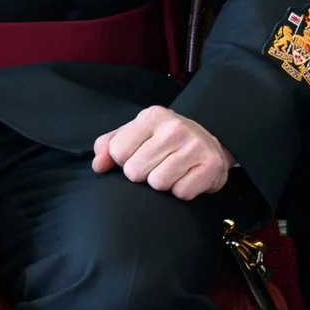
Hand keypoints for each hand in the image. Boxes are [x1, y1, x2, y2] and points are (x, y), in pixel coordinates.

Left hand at [92, 106, 231, 199]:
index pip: (117, 152)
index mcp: (152, 117)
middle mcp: (174, 128)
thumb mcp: (136, 134)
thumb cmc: (165, 141)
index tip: (138, 156)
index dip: (124, 161)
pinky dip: (182, 191)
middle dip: (143, 175)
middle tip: (157, 165)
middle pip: (135, 171)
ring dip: (163, 184)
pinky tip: (187, 177)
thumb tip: (98, 166)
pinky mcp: (211, 165)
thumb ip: (109, 146)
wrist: (210, 142)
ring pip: (158, 184)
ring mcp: (195, 146)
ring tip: (172, 172)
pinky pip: (181, 193)